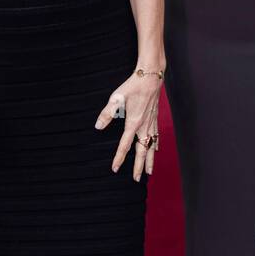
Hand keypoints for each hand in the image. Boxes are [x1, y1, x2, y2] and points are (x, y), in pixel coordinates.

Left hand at [95, 65, 162, 180]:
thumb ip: (107, 113)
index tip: (115, 169)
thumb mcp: (116, 98)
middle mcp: (143, 126)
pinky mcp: (154, 117)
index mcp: (133, 123)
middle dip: (139, 166)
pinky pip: (156, 136)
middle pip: (142, 151)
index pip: (125, 145)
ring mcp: (151, 122)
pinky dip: (156, 146)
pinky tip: (156, 150)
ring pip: (151, 146)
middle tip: (137, 179)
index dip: (119, 158)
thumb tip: (98, 126)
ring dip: (150, 160)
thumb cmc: (133, 86)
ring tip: (150, 172)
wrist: (151, 76)